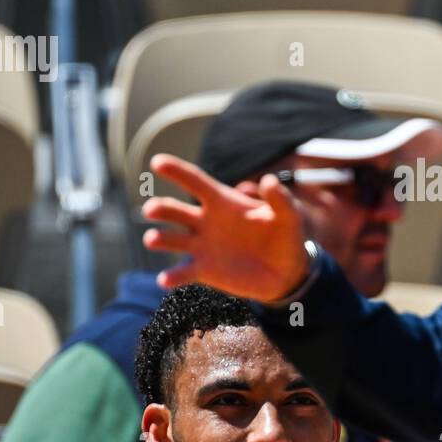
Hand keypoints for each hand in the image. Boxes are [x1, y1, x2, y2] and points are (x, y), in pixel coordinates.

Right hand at [140, 154, 310, 301]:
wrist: (287, 272)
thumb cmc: (286, 236)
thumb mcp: (288, 216)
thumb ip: (280, 199)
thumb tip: (269, 180)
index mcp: (222, 202)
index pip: (195, 182)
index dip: (177, 171)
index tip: (156, 161)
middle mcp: (205, 222)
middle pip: (175, 211)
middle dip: (161, 208)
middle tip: (152, 209)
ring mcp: (202, 246)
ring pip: (171, 239)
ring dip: (159, 238)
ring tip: (152, 239)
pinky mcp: (204, 271)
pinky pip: (183, 273)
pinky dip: (172, 277)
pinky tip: (165, 280)